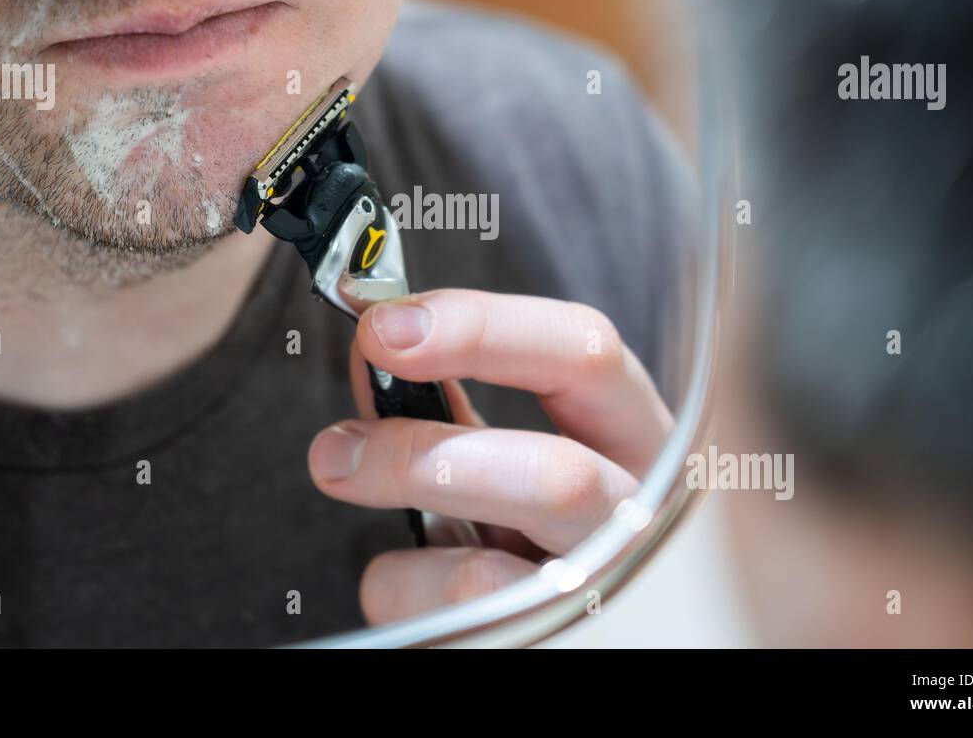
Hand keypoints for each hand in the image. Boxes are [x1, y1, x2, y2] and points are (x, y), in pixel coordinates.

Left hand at [307, 289, 672, 624]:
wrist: (568, 619)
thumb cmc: (535, 525)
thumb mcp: (509, 450)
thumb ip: (452, 404)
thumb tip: (373, 353)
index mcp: (633, 434)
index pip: (585, 356)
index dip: (481, 330)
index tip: (385, 327)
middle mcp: (635, 518)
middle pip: (556, 477)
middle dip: (428, 454)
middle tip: (337, 445)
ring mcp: (596, 594)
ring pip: (484, 575)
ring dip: (400, 516)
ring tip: (346, 480)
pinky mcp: (548, 644)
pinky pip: (448, 620)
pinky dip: (400, 588)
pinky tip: (415, 582)